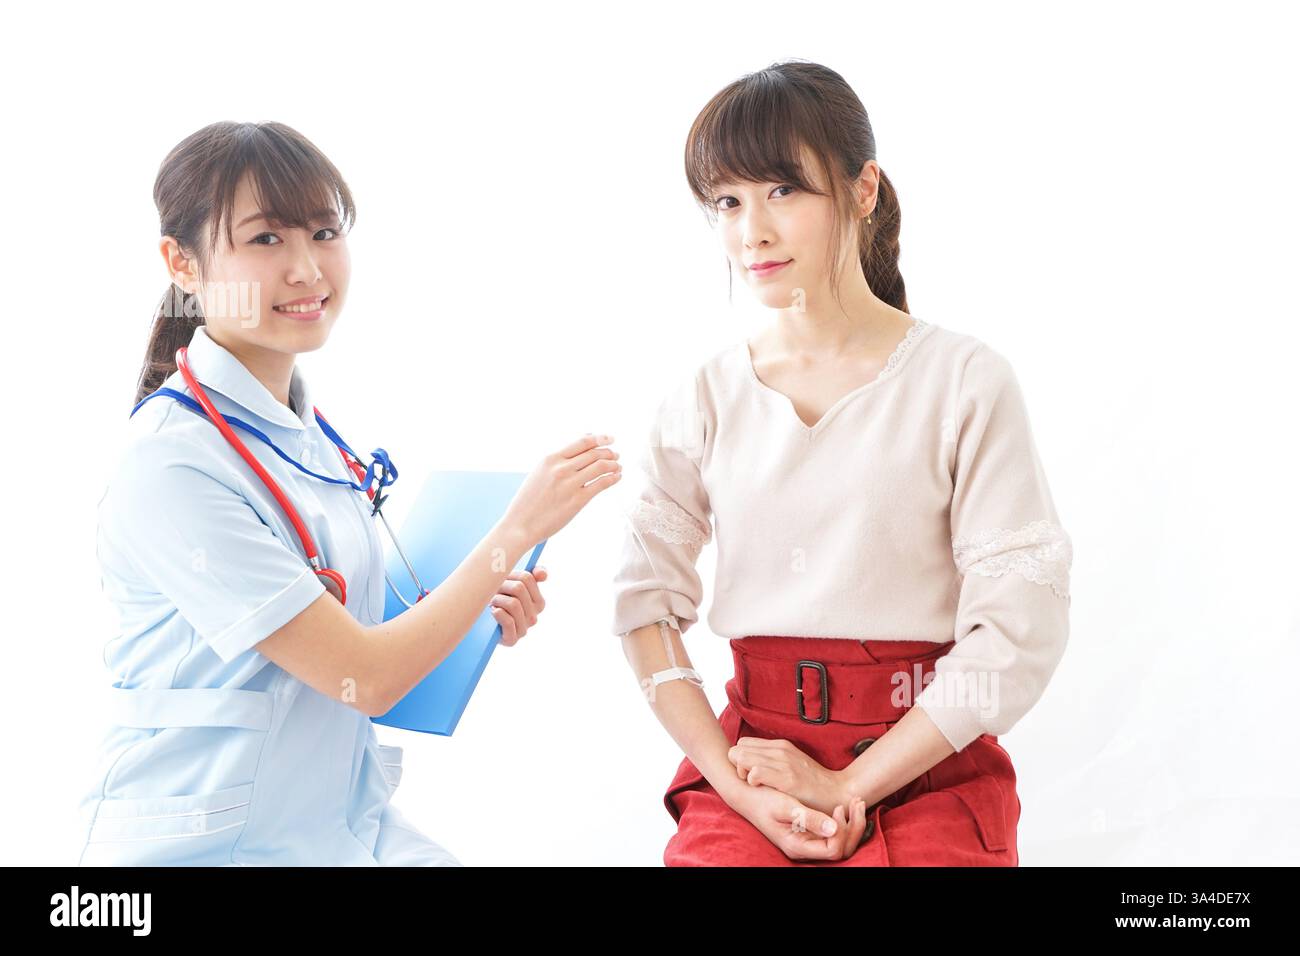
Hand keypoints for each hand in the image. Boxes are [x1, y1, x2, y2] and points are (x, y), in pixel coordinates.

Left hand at [489, 566, 547, 646]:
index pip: (527, 578)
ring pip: (513, 604)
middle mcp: (534, 617)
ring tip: (492, 602)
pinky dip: (498, 613)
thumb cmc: (499, 599)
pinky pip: (508, 621)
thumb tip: (542, 575)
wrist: (483, 622)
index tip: (503, 579)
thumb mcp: (515, 584)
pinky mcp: (512, 639)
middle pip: (518, 588)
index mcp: (539, 603)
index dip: (511, 574)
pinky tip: (493, 612)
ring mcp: (524, 629)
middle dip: (502, 586)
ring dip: (497, 600)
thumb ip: (533, 575)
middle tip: (494, 590)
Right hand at [502, 434, 621, 545]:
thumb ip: (558, 462)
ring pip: (600, 466)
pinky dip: (613, 478)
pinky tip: (617, 477)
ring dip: (613, 464)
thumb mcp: (539, 474)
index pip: (582, 442)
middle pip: (594, 453)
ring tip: (618, 466)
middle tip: (616, 455)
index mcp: (550, 459)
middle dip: (609, 453)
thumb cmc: (529, 502)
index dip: (600, 439)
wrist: (520, 524)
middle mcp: (561, 468)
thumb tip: (580, 452)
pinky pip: (601, 484)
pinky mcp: (577, 500)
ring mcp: (570, 484)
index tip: (610, 439)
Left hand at [728, 736, 851, 815]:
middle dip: (737, 765)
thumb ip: (773, 759)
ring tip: (756, 784)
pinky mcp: (786, 778)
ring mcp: (783, 762)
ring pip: (742, 757)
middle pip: (737, 749)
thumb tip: (749, 762)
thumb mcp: (791, 763)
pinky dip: (752, 780)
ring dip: (742, 772)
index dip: (740, 759)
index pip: (742, 743)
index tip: (749, 773)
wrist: (838, 791)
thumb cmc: (812, 783)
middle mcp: (779, 749)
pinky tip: (761, 788)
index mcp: (779, 745)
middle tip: (750, 779)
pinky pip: (755, 772)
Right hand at [731, 783, 869, 862]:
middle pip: (842, 849)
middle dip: (855, 827)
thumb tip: (834, 829)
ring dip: (852, 824)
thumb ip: (808, 818)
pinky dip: (844, 821)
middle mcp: (805, 848)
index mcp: (798, 846)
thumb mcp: (785, 806)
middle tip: (857, 802)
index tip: (837, 808)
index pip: (833, 849)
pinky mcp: (809, 833)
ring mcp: (808, 842)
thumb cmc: (763, 800)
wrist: (747, 796)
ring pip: (841, 843)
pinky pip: (834, 834)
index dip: (841, 831)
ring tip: (856, 801)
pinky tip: (844, 805)